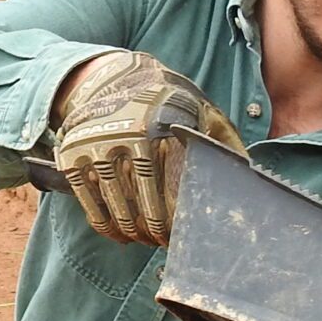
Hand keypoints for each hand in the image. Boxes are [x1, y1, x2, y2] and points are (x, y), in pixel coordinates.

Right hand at [42, 49, 244, 244]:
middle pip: (143, 199)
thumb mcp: (200, 110)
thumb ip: (223, 140)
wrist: (113, 79)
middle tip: (162, 241)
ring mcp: (97, 143)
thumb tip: (247, 173)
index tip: (183, 231)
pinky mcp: (74, 152)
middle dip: (154, 227)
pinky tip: (116, 233)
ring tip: (141, 239)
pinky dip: (102, 222)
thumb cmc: (167, 104)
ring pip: (115, 203)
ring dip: (129, 229)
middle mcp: (129, 133)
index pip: (174, 183)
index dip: (178, 213)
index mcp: (164, 124)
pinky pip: (88, 198)